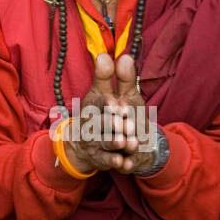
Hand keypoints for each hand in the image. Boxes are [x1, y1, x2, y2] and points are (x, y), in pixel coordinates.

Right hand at [62, 53, 155, 174]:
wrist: (92, 143)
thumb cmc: (107, 113)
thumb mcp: (112, 94)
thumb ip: (117, 77)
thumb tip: (120, 56)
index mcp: (94, 105)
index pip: (98, 103)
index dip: (108, 104)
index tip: (118, 104)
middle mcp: (93, 124)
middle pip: (101, 124)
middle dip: (113, 124)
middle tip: (126, 125)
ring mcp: (96, 143)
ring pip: (105, 143)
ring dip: (116, 143)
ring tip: (128, 143)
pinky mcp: (101, 159)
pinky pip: (108, 163)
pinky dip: (117, 163)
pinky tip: (126, 163)